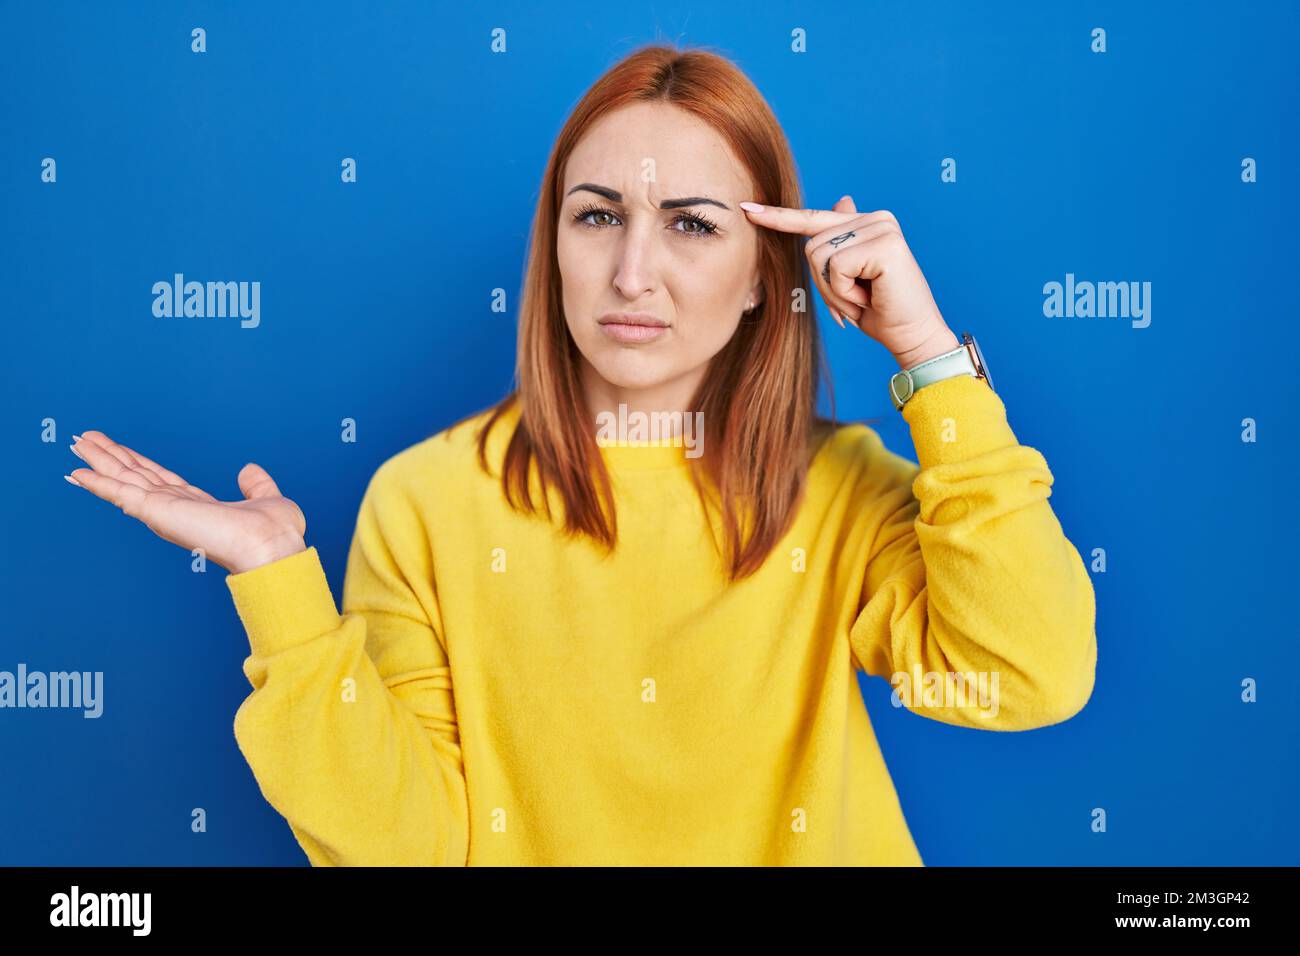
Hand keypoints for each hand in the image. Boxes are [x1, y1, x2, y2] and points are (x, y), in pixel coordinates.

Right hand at [64, 431, 306, 574]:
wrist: (272, 549)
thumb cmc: (274, 534)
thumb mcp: (266, 498)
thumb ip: (255, 484)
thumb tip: (248, 469)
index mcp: (197, 505)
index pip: (160, 479)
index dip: (138, 463)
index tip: (118, 448)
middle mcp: (176, 508)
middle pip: (135, 476)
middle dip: (110, 457)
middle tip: (84, 438)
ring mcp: (164, 511)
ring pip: (124, 480)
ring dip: (99, 462)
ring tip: (76, 443)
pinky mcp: (158, 513)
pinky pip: (121, 494)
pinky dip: (98, 483)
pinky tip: (77, 473)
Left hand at [740, 195, 959, 367]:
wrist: (912, 337)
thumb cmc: (880, 312)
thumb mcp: (851, 278)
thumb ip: (839, 243)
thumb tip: (842, 200)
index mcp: (866, 222)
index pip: (812, 219)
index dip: (778, 217)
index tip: (745, 208)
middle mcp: (876, 218)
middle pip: (810, 246)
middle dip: (824, 284)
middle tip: (857, 297)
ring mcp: (882, 227)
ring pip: (819, 257)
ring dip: (835, 290)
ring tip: (864, 298)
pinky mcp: (885, 244)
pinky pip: (835, 268)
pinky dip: (845, 292)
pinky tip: (871, 296)